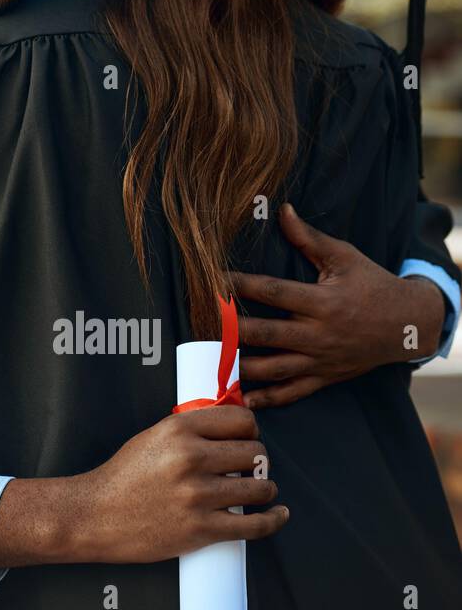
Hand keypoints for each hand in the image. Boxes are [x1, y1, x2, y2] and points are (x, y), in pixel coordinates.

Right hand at [0, 406, 286, 568]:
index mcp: (177, 430)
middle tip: (249, 467)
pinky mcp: (202, 529)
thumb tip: (228, 428)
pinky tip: (277, 514)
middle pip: (255, 452)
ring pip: (260, 487)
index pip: (240, 419)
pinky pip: (254, 525)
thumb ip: (188, 430)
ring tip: (258, 490)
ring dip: (265, 489)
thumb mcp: (151, 437)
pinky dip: (272, 519)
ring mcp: (198, 495)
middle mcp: (190, 458)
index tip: (248, 437)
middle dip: (257, 460)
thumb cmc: (123, 478)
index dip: (250, 428)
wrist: (96, 515)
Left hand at [228, 203, 444, 409]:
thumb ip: (309, 238)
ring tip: (212, 363)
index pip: (273, 292)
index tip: (211, 280)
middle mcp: (320, 333)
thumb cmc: (372, 284)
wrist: (409, 325)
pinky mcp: (325, 377)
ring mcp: (322, 359)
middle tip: (201, 325)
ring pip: (275, 368)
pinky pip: (294, 392)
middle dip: (233, 330)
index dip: (240, 286)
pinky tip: (242, 399)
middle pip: (267, 333)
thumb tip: (282, 210)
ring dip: (241, 367)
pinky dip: (268, 399)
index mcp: (323, 301)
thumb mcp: (344, 257)